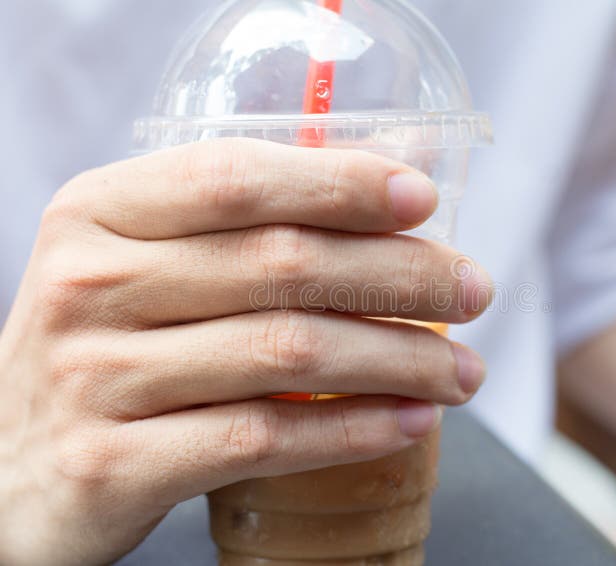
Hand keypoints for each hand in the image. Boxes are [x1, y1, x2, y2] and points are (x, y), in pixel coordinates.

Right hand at [0, 139, 490, 565]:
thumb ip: (247, 224)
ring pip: (286, 355)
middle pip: (281, 266)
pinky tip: (408, 424)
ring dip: (398, 362)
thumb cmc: (107, 347)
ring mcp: (96, 377)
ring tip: (463, 374)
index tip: (423, 201)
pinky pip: (262, 440)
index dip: (340, 183)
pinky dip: (350, 431)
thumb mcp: (147, 266)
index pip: (237, 178)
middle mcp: (91, 285)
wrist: (10, 466)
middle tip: (473, 292)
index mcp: (102, 214)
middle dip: (401, 277)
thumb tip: (393, 178)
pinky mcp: (114, 465)